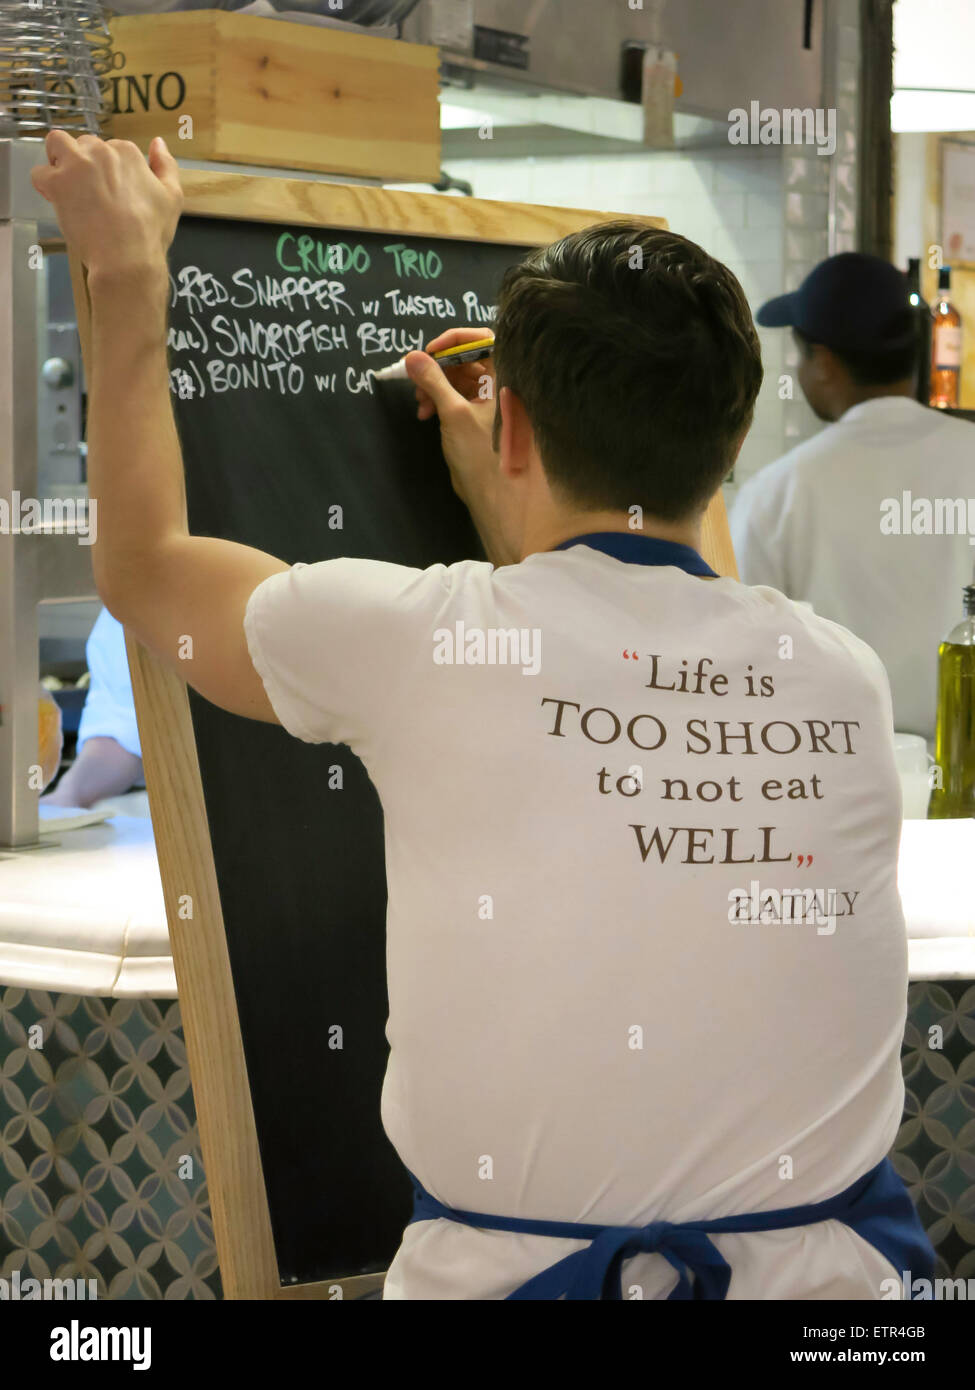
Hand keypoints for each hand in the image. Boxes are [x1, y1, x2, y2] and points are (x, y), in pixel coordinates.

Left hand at [30, 131, 182, 277]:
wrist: (127, 259)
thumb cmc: (151, 233)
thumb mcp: (172, 197)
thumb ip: (166, 165)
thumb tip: (158, 142)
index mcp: (127, 152)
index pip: (111, 148)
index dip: (108, 171)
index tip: (110, 192)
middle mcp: (101, 151)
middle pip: (84, 145)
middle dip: (84, 165)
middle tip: (91, 196)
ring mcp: (77, 164)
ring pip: (57, 144)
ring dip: (59, 160)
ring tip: (67, 186)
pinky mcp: (57, 182)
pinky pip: (40, 173)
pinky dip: (45, 185)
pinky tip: (57, 200)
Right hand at [405, 327, 497, 507]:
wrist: (493, 495)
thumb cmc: (482, 453)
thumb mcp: (454, 413)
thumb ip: (433, 382)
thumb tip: (411, 357)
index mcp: (505, 378)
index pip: (485, 339)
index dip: (456, 340)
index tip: (430, 352)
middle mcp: (499, 385)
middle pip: (467, 358)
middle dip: (439, 367)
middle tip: (418, 381)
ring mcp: (487, 401)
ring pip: (458, 378)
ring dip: (434, 385)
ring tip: (420, 403)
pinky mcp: (476, 416)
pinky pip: (455, 395)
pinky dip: (438, 400)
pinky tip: (424, 414)